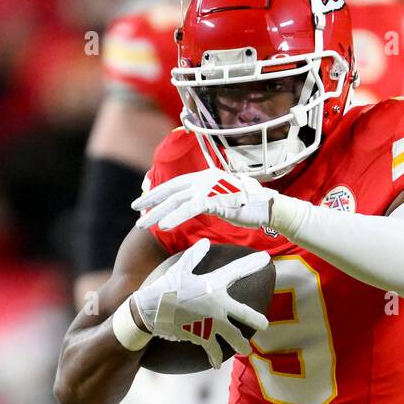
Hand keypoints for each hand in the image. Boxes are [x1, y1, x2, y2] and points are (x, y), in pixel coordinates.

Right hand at [132, 237, 269, 368]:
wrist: (151, 309)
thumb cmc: (166, 287)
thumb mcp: (180, 269)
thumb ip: (195, 256)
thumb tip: (205, 242)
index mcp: (213, 286)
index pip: (236, 272)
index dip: (252, 264)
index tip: (265, 258)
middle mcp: (217, 305)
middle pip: (244, 314)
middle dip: (256, 319)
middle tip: (265, 324)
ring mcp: (211, 322)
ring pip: (233, 337)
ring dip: (240, 344)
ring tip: (245, 350)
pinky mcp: (201, 336)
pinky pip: (212, 349)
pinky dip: (214, 357)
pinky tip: (216, 364)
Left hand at [133, 169, 277, 232]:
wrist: (268, 207)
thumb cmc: (246, 206)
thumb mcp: (220, 199)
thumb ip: (204, 199)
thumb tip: (192, 206)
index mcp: (204, 176)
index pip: (175, 184)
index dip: (157, 193)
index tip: (144, 202)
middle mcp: (204, 178)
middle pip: (171, 190)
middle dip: (151, 201)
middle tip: (135, 210)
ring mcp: (210, 187)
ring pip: (176, 200)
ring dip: (158, 212)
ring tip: (143, 224)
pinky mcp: (215, 199)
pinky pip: (190, 209)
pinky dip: (175, 217)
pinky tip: (164, 226)